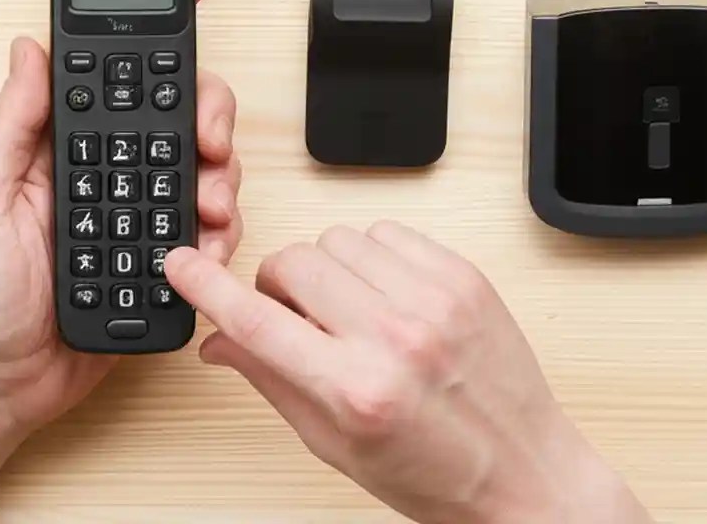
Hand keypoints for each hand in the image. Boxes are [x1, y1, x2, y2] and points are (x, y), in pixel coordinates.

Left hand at [0, 0, 242, 432]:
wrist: (0, 383)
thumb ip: (9, 124)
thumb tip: (28, 46)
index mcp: (64, 146)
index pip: (116, 75)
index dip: (157, 31)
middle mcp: (108, 172)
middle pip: (180, 116)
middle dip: (210, 115)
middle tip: (210, 137)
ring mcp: (140, 216)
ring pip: (208, 170)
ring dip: (222, 178)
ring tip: (209, 204)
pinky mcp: (163, 260)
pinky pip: (211, 235)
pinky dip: (220, 236)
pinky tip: (207, 246)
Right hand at [166, 222, 651, 523]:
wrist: (523, 473)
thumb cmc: (433, 473)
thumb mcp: (334, 444)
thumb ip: (270, 381)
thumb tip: (218, 342)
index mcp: (355, 390)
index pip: (257, 322)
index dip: (208, 287)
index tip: (182, 264)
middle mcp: (395, 339)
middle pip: (293, 263)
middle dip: (278, 286)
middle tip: (297, 318)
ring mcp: (435, 302)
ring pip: (337, 240)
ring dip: (329, 270)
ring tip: (352, 311)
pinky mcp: (464, 278)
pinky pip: (388, 232)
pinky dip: (374, 258)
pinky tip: (386, 296)